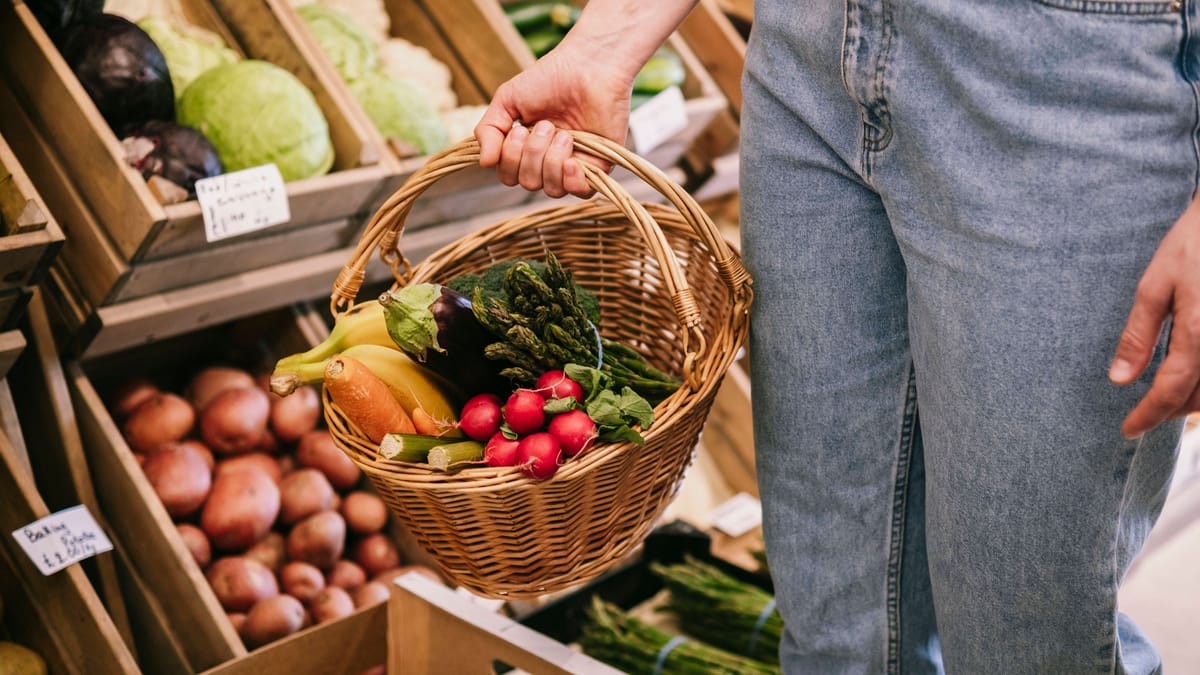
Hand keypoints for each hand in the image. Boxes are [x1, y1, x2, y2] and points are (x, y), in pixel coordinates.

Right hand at [474, 41, 635, 198]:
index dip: (509, 159)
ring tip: (563, 134)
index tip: (518, 129)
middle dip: (532, 154)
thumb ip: (488, 130)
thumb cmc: (550, 78)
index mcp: (527, 149)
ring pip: (552, 189)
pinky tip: (572, 160)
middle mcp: (549, 161)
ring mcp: (574, 166)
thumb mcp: (507, 100)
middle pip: (528, 183)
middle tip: (546, 125)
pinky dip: (571, 179)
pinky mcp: (598, 167)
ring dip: (551, 161)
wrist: (588, 67)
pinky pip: (580, 192)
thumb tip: (484, 163)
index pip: (509, 176)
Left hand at [1110, 196, 1199, 437]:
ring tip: (1165, 398)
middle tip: (1143, 413)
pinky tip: (1192, 375)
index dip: (1148, 415)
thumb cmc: (1194, 244)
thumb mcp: (1154, 285)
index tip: (1127, 429)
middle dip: (1171, 410)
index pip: (1170, 390)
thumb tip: (1119, 379)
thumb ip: (1139, 335)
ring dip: (1195, 400)